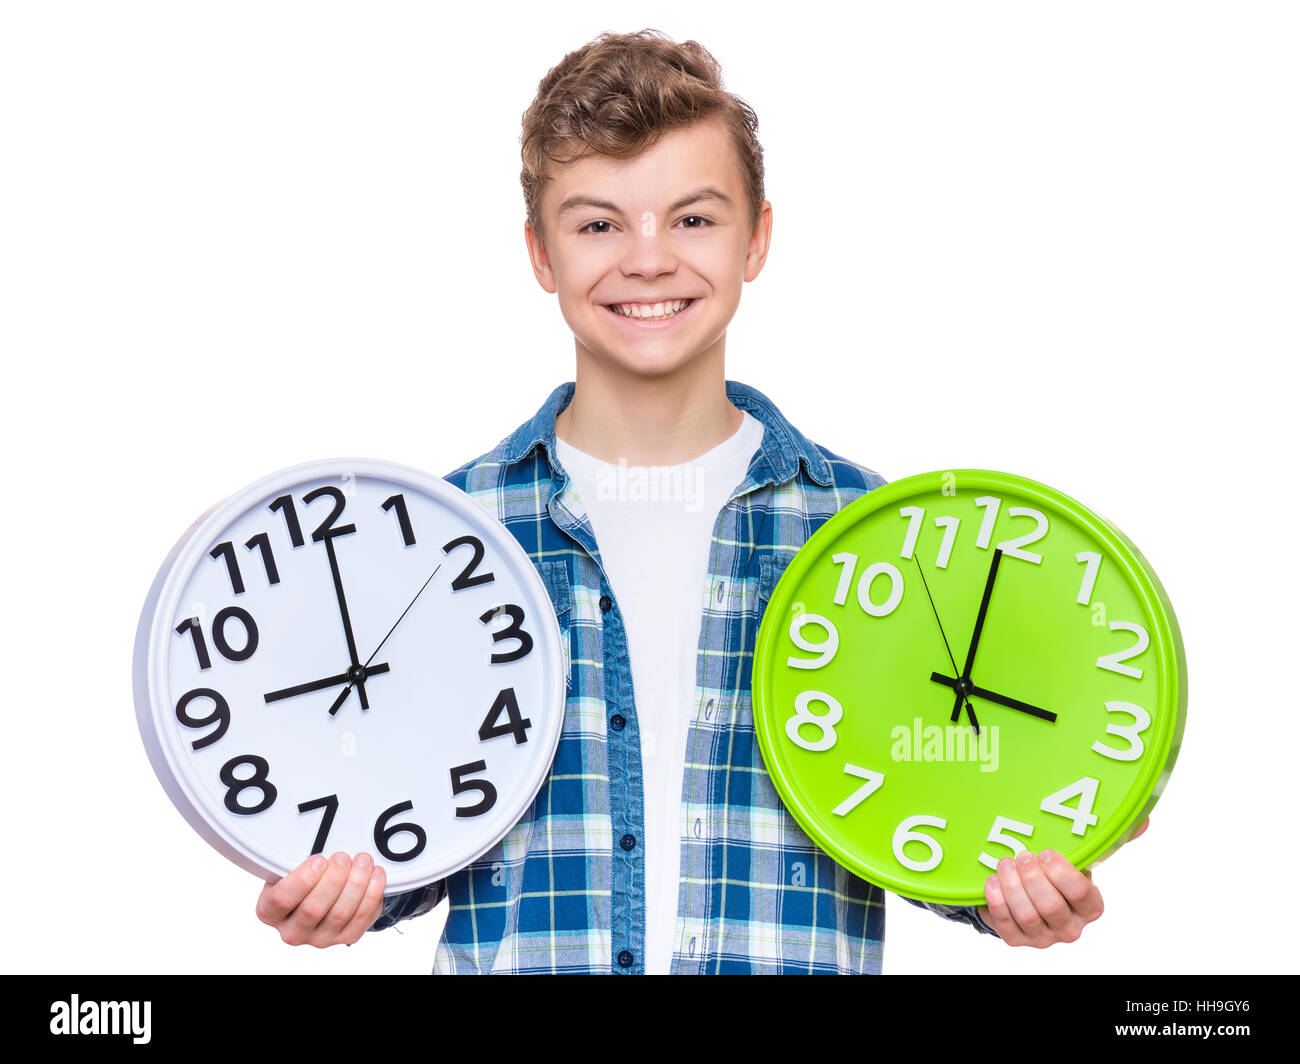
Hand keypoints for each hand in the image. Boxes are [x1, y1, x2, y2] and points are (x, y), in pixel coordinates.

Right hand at [255, 851, 386, 947]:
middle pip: (313, 909)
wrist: (318, 894)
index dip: (301, 880)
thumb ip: (295, 860)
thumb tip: (317, 837)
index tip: (319, 860)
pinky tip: (376, 875)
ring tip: (363, 860)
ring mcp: (319, 939)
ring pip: (340, 914)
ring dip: (356, 884)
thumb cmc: (303, 877)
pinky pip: (362, 919)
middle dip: (333, 880)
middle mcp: (292, 931)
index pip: (281, 900)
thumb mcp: (290, 868)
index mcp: (270, 911)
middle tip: (343, 857)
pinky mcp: (346, 937)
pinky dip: (372, 894)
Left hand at [977, 818, 1148, 946]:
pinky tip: (993, 880)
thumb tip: (1142, 820)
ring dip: (1012, 886)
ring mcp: (1044, 937)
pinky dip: (997, 900)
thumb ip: (1108, 840)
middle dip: (1033, 878)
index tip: (1046, 852)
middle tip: (1021, 855)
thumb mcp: (1080, 858)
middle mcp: (1070, 926)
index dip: (1061, 874)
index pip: (1081, 894)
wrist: (1027, 895)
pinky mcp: (1018, 940)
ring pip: (1028, 915)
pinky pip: (1006, 924)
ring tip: (1005, 863)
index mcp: (1090, 907)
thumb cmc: (1056, 874)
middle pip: (1051, 907)